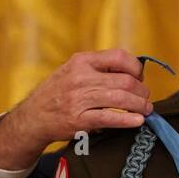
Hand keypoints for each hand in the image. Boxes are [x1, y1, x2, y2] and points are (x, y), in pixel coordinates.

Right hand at [0, 49, 152, 169]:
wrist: (33, 117)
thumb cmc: (58, 93)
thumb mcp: (73, 71)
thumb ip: (99, 69)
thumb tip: (134, 73)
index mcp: (82, 61)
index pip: (119, 57)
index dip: (136, 68)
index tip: (140, 78)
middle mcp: (81, 77)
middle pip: (125, 81)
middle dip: (142, 91)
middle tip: (145, 99)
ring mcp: (79, 98)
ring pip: (121, 99)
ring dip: (140, 106)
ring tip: (146, 110)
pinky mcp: (79, 119)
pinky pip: (110, 118)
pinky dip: (128, 120)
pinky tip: (138, 121)